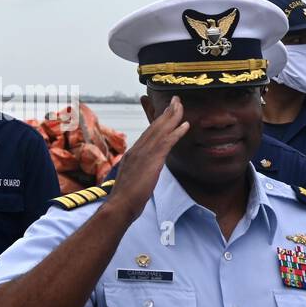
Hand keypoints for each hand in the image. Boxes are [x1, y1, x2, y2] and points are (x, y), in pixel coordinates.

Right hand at [104, 96, 189, 219]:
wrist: (120, 205)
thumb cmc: (125, 198)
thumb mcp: (133, 180)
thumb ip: (139, 172)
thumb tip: (144, 172)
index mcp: (133, 153)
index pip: (148, 133)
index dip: (158, 121)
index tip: (166, 112)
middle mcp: (138, 149)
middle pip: (154, 126)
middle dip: (166, 113)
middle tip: (176, 100)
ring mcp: (144, 153)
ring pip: (160, 130)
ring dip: (172, 117)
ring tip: (181, 106)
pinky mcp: (152, 160)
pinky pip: (166, 142)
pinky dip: (176, 132)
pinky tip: (185, 125)